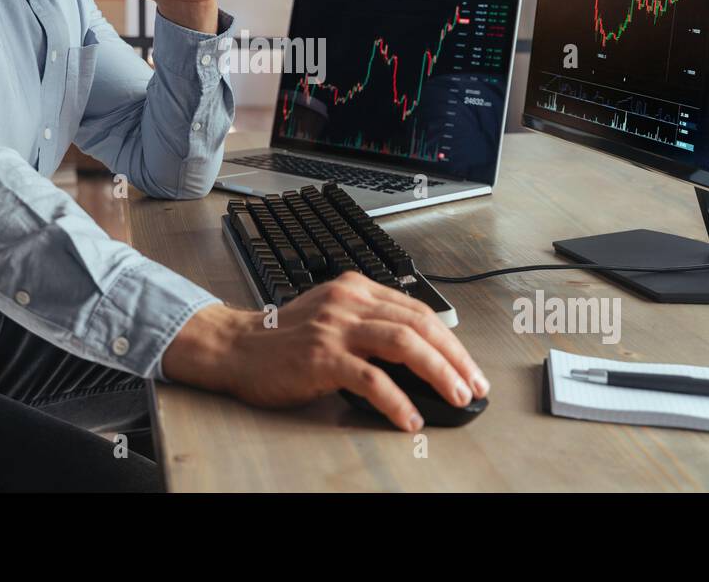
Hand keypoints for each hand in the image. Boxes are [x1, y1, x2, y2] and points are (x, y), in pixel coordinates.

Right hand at [161, 272, 489, 431]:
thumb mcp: (331, 316)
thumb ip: (369, 324)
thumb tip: (418, 355)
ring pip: (404, 345)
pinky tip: (408, 418)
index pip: (418, 310)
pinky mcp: (321, 357)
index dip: (450, 341)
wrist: (235, 346)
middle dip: (454, 358)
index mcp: (356, 289)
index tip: (468, 367)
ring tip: (456, 397)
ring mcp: (335, 328)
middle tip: (473, 386)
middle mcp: (349, 302)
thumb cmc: (282, 339)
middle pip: (419, 325)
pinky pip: (371, 378)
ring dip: (438, 373)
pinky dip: (396, 400)